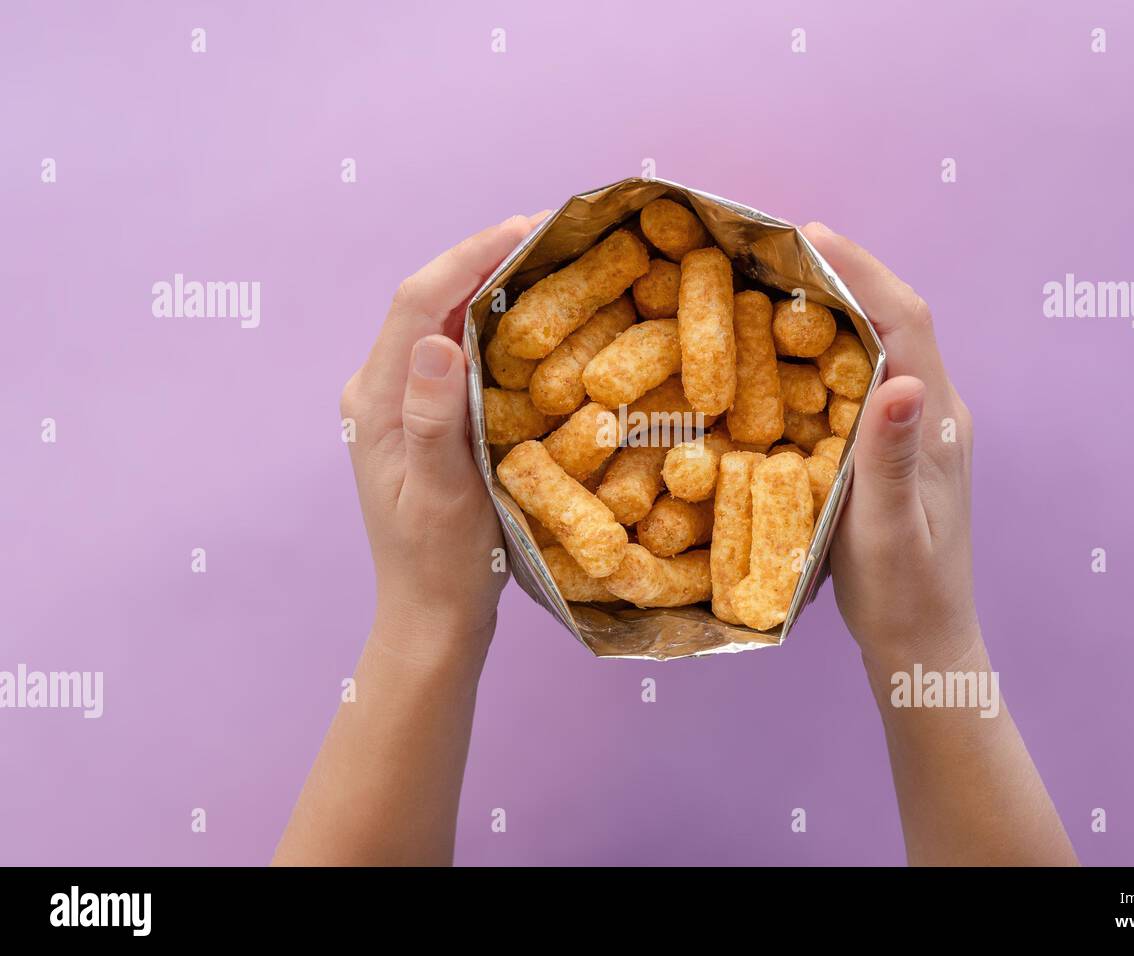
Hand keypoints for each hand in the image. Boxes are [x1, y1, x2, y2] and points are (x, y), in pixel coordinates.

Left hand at [340, 212, 546, 663]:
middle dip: (483, 259)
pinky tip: (529, 316)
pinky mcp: (422, 417)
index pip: (418, 304)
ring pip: (441, 321)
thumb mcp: (442, 495)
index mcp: (375, 402)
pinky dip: (491, 324)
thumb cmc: (441, 564)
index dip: (470, 257)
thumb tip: (438, 342)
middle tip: (550, 233)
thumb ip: (435, 418)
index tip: (527, 228)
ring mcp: (399, 403)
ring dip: (488, 285)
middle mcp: (378, 391)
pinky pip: (454, 352)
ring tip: (546, 259)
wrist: (430, 615)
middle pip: (427, 301)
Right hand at [804, 223, 979, 674]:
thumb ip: (892, 457)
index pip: (905, 321)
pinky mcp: (901, 448)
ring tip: (781, 281)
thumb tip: (903, 380)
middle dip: (846, 274)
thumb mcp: (889, 531)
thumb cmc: (905, 595)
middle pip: (896, 319)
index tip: (808, 235)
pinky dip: (831, 349)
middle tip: (782, 248)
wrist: (923, 643)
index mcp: (938, 421)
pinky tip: (792, 351)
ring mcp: (921, 429)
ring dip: (839, 305)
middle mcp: (936, 412)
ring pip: (883, 344)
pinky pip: (867, 377)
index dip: (861, 271)